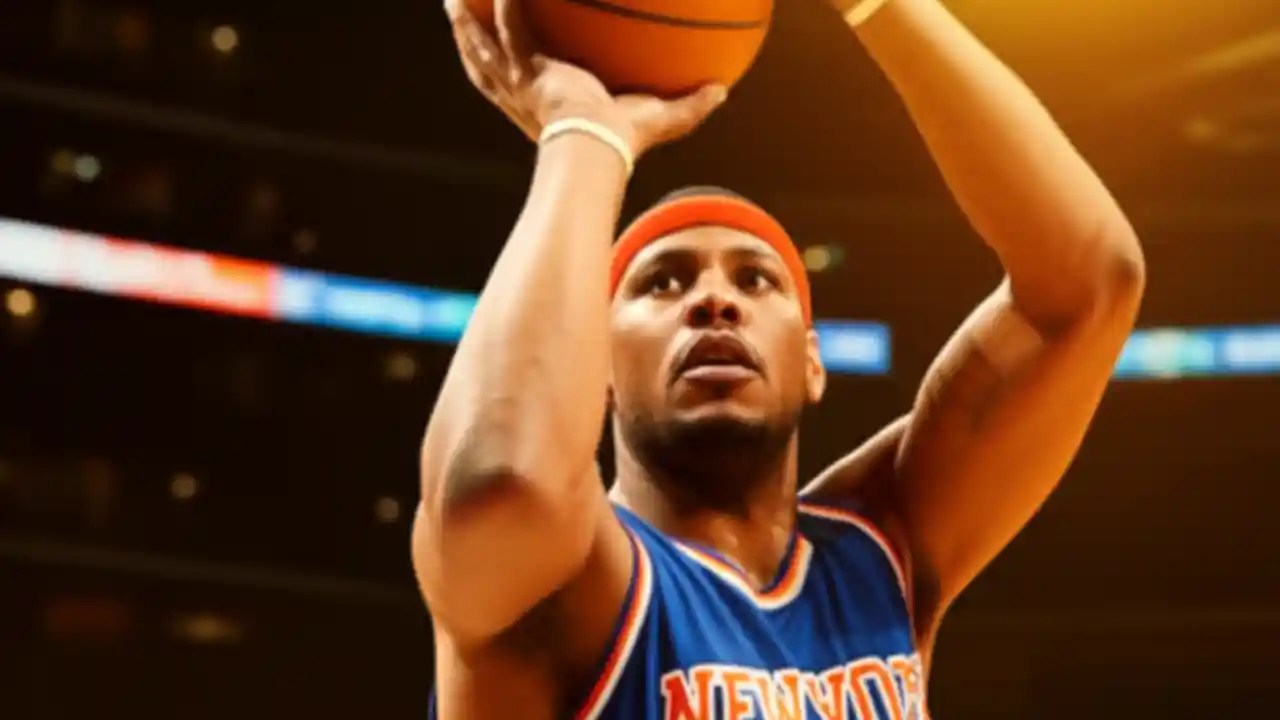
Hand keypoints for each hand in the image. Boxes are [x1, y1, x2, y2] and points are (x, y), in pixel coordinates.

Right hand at [444, 0, 727, 159]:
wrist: (598, 149)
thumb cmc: (622, 144)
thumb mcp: (659, 117)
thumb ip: (690, 103)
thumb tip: (722, 91)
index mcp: (540, 106)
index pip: (514, 82)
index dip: (500, 65)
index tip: (498, 48)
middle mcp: (522, 96)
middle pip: (483, 62)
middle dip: (467, 37)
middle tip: (455, 12)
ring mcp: (520, 83)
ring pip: (482, 46)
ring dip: (465, 23)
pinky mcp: (528, 69)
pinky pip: (512, 27)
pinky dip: (506, 7)